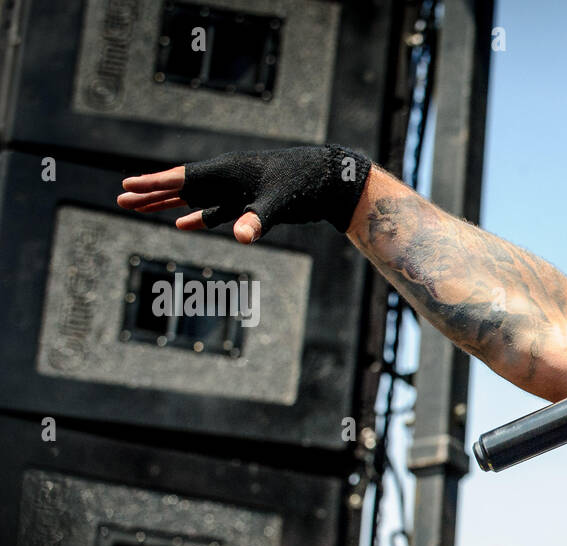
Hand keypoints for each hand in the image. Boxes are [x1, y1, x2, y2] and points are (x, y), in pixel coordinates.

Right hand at [117, 145, 371, 242]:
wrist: (328, 180)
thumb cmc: (303, 185)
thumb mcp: (279, 203)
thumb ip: (257, 220)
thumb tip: (241, 237)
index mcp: (227, 172)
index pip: (181, 178)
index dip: (153, 184)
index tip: (127, 186)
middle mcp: (227, 179)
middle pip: (180, 187)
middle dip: (150, 195)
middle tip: (120, 199)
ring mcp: (237, 191)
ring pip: (195, 199)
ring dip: (168, 206)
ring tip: (139, 209)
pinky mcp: (249, 204)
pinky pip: (216, 211)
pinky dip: (199, 217)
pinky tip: (183, 224)